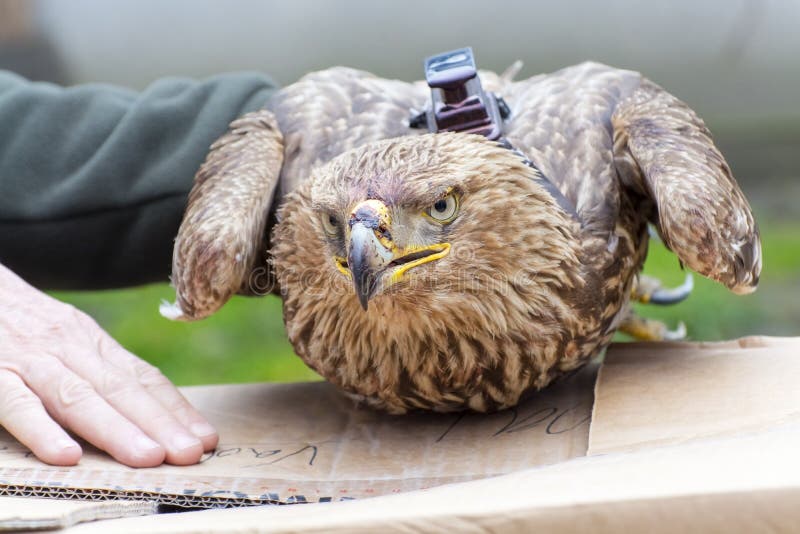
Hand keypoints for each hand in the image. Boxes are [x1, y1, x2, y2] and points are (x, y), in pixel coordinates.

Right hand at [0, 263, 217, 466]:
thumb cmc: (20, 323)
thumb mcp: (65, 336)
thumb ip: (98, 369)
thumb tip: (146, 411)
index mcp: (91, 343)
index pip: (143, 378)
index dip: (176, 409)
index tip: (206, 436)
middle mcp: (69, 349)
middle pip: (122, 390)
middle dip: (160, 424)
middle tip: (191, 453)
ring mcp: (30, 361)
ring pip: (78, 397)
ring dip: (116, 429)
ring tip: (148, 458)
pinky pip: (16, 404)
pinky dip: (41, 429)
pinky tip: (66, 456)